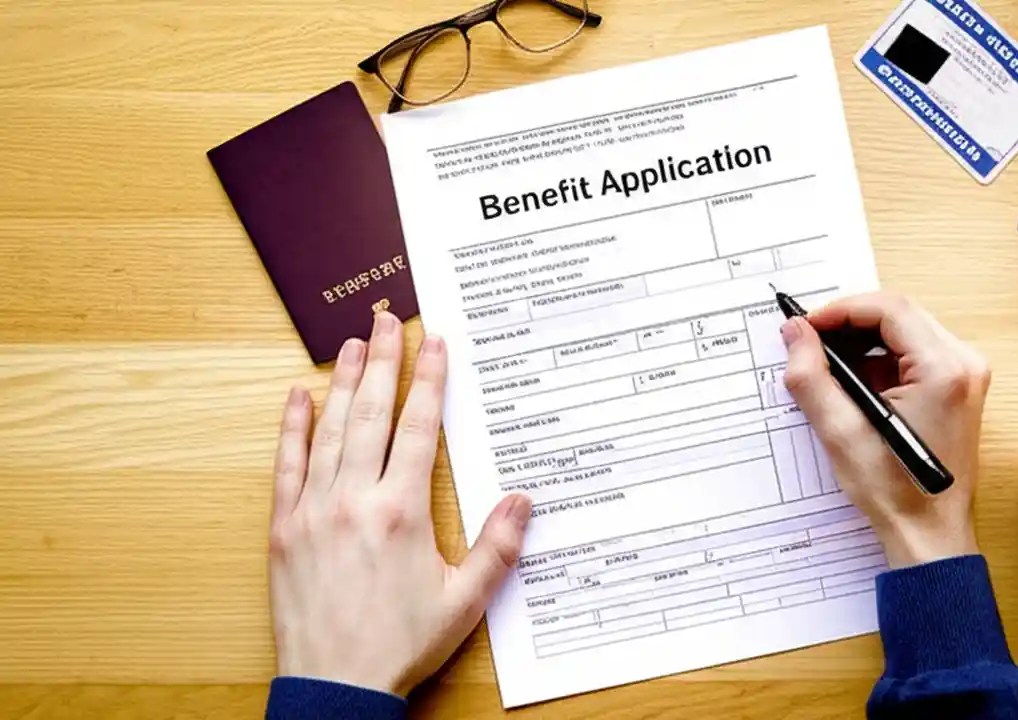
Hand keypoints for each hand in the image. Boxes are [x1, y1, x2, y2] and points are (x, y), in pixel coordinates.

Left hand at [268, 312, 531, 696]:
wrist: (335, 687)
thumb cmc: (401, 645)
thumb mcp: (464, 601)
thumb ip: (497, 548)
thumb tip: (525, 501)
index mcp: (403, 511)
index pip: (419, 428)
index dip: (429, 381)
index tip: (434, 344)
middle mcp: (356, 500)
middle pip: (372, 415)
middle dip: (383, 362)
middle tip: (386, 320)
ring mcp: (314, 510)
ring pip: (330, 431)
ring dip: (343, 383)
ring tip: (352, 344)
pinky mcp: (285, 529)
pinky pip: (288, 465)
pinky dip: (293, 428)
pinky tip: (298, 397)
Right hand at [781, 293, 989, 567]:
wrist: (930, 534)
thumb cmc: (895, 492)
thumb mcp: (841, 432)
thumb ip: (812, 376)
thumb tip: (795, 332)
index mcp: (944, 370)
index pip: (889, 309)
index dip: (841, 310)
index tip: (806, 326)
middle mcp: (964, 364)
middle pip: (898, 315)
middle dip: (849, 324)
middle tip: (809, 342)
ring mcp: (965, 375)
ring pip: (904, 332)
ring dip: (862, 342)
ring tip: (826, 367)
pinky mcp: (956, 388)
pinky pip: (913, 354)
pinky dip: (878, 360)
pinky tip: (851, 386)